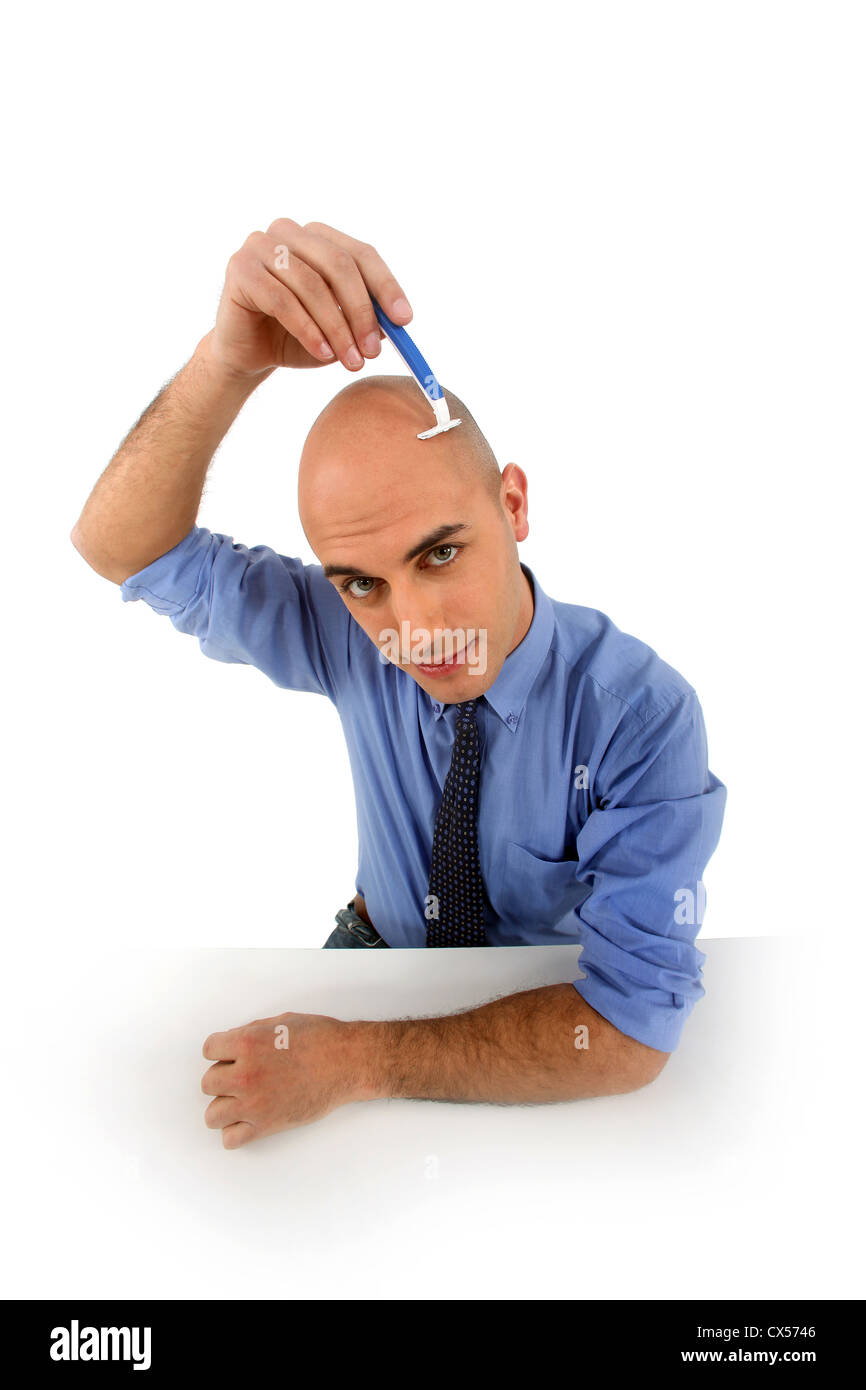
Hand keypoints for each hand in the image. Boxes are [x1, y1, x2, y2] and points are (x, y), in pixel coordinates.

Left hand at [201, 1010, 367, 1147]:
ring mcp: (254, 1103)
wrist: (346, 1062)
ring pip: (212, 1115)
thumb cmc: (319, 1038)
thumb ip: (251, 1034)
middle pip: (208, 1083)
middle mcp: (244, 1074)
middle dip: (223, 1078)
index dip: (220, 1051)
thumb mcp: (280, 1022)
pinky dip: (234, 1132)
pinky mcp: (266, 1125)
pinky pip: (231, 1139)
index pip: (208, 1049)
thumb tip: (233, 1046)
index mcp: (246, 1043)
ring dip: (224, 1107)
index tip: (230, 1056)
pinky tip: (246, 1121)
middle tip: (241, 1078)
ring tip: (240, 1101)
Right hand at [209, 217, 412, 377]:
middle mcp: (288, 232)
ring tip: (350, 361)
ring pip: (312, 285)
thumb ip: (365, 319)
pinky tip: (323, 354)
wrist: (246, 354)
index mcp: (317, 237)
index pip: (360, 254)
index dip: (385, 286)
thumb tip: (397, 321)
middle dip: (362, 311)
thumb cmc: (294, 336)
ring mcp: (260, 245)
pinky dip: (308, 330)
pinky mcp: (239, 269)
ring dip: (336, 328)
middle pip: (338, 264)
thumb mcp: (338, 328)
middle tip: (373, 350)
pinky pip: (283, 300)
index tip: (404, 320)